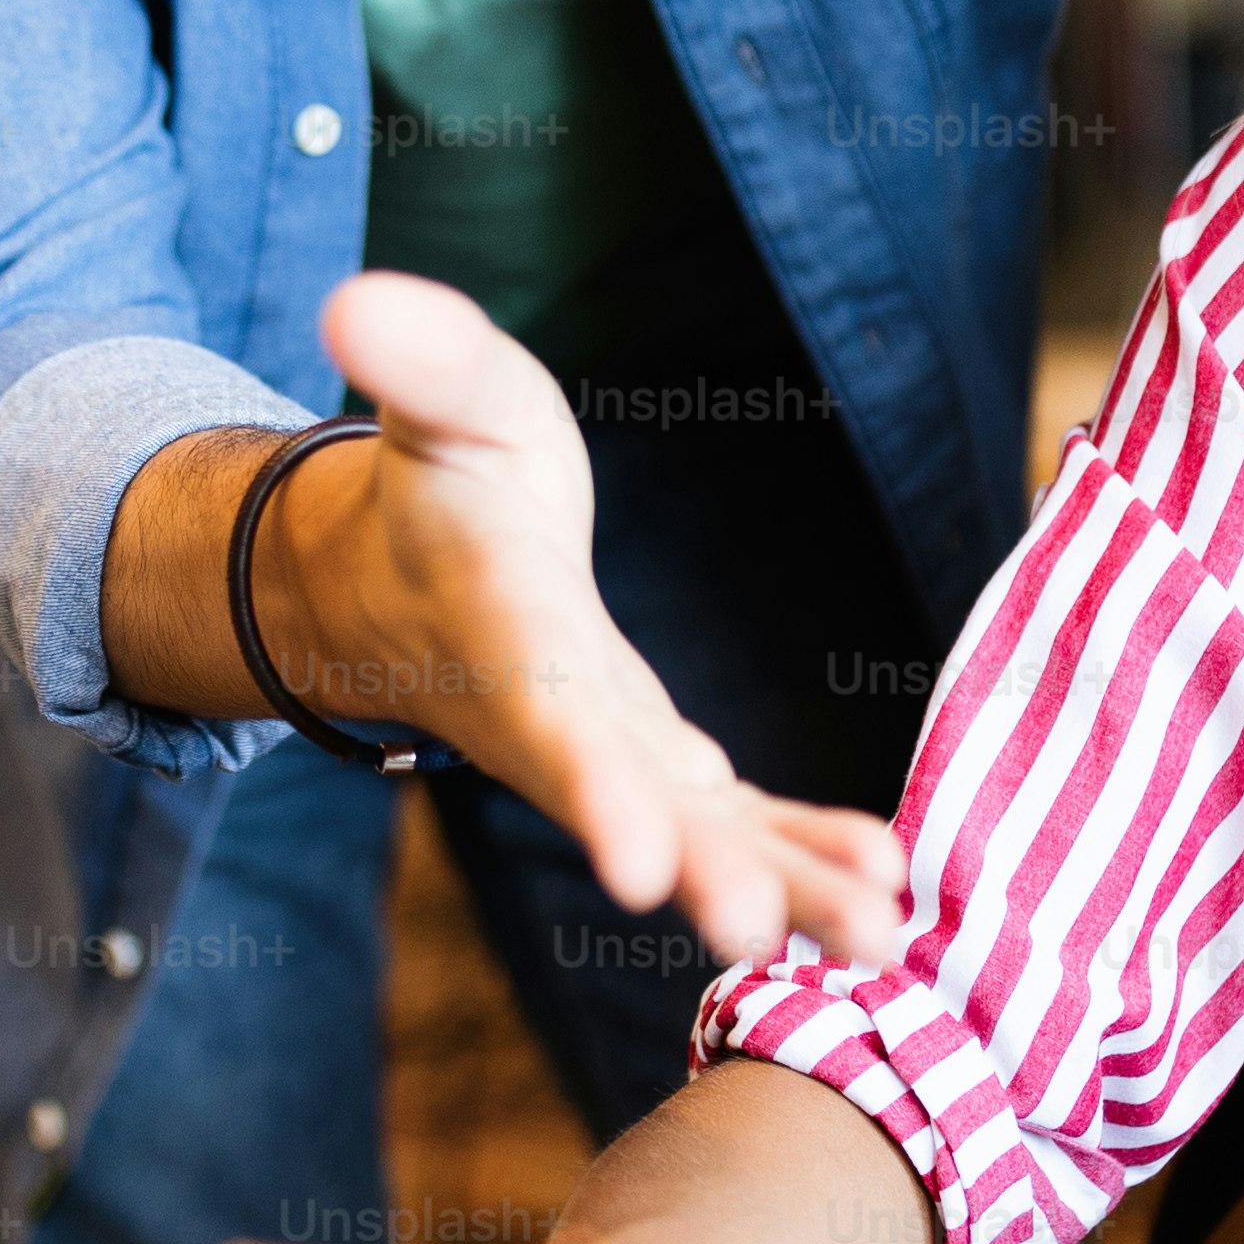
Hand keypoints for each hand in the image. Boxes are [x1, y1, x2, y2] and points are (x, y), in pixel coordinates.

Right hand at [281, 273, 906, 964]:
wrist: (402, 583)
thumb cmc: (440, 478)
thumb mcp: (444, 405)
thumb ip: (421, 363)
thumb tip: (357, 303)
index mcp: (506, 631)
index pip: (550, 718)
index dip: (595, 791)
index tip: (644, 870)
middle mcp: (555, 719)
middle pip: (632, 806)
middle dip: (700, 868)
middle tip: (754, 932)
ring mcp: (609, 755)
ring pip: (701, 838)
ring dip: (784, 890)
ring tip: (879, 940)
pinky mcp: (656, 765)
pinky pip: (737, 826)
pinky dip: (804, 858)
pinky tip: (887, 894)